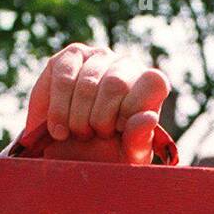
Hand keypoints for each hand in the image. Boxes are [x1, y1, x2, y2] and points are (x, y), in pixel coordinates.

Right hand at [20, 41, 170, 163]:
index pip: (154, 82)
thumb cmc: (106, 156)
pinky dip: (58, 110)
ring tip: (78, 133)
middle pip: (116, 84)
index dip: (133, 108)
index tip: (119, 130)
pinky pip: (63, 79)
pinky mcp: (71, 56)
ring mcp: (100, 57)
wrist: (69, 157)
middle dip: (100, 120)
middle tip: (95, 136)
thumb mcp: (127, 158)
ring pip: (87, 83)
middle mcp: (128, 66)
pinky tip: (58, 129)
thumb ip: (140, 141)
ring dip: (77, 118)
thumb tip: (148, 117)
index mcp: (150, 88)